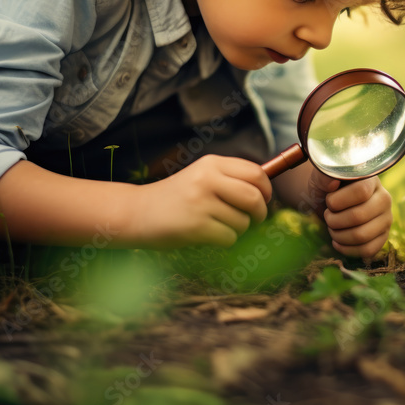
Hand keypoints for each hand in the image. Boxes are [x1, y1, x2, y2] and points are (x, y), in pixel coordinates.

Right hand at [134, 155, 271, 247]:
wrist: (138, 212)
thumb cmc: (176, 197)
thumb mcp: (201, 176)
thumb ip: (230, 179)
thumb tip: (266, 192)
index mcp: (211, 164)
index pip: (256, 172)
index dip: (267, 189)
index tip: (264, 199)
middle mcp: (207, 179)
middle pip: (254, 197)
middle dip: (260, 213)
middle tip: (254, 220)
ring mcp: (201, 203)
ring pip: (243, 221)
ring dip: (238, 230)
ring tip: (219, 226)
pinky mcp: (196, 226)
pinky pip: (229, 238)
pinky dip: (225, 241)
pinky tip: (208, 235)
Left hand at [309, 169, 392, 258]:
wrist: (333, 205)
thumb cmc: (328, 190)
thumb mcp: (322, 179)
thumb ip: (324, 176)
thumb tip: (332, 183)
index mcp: (371, 180)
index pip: (361, 192)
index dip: (338, 201)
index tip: (328, 201)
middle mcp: (384, 198)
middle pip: (359, 216)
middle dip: (334, 220)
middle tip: (327, 217)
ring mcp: (386, 219)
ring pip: (362, 235)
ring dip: (338, 235)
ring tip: (332, 228)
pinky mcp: (383, 237)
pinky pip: (367, 250)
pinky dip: (347, 249)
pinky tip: (337, 242)